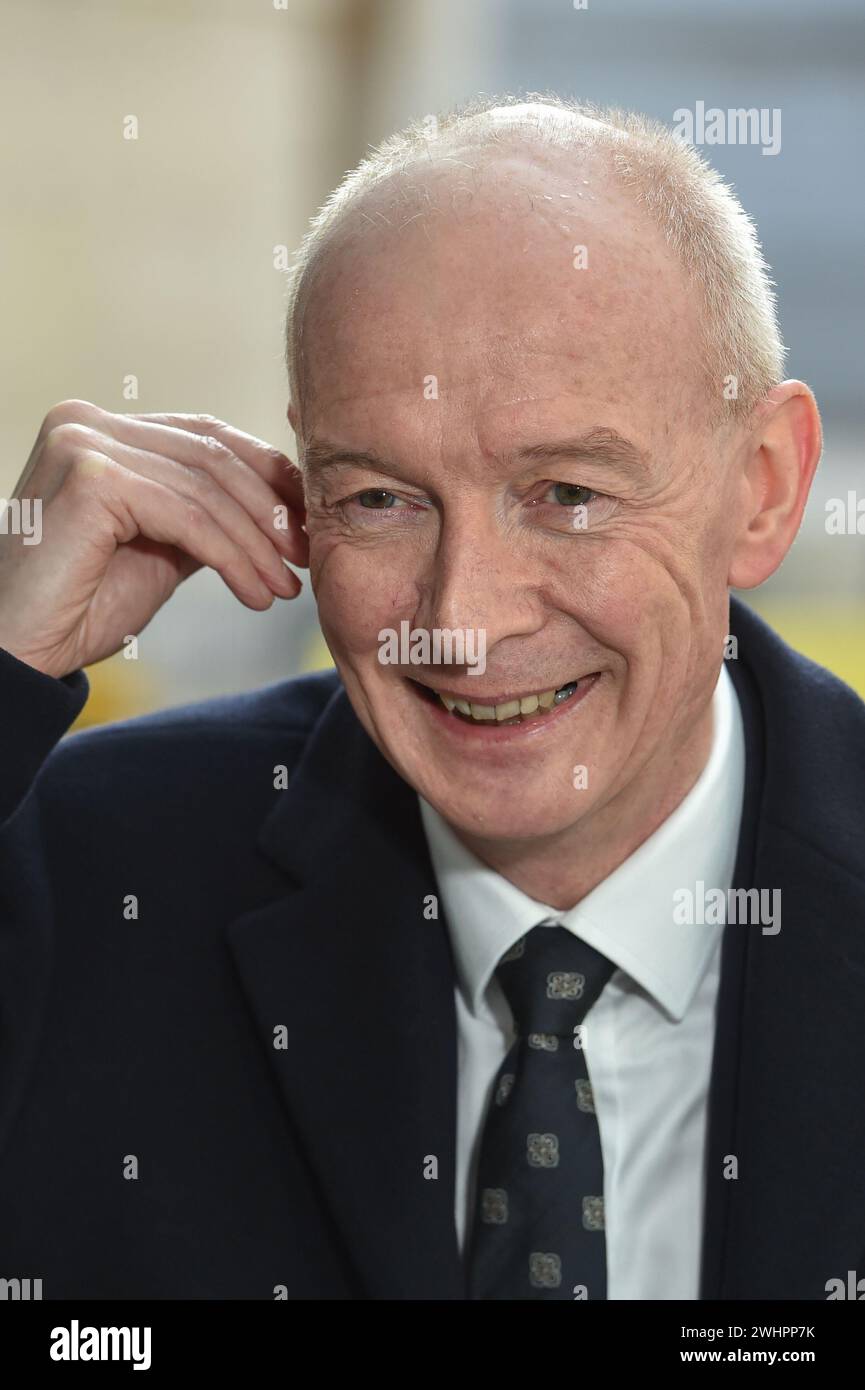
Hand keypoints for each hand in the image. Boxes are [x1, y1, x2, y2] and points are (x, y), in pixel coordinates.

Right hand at [0, 400, 307, 678]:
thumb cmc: (78, 605)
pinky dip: (232, 557)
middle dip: (272, 509)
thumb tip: (279, 507)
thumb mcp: (160, 548)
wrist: (16, 650)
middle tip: (307, 558)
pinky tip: (255, 593)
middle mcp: (88, 421)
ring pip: (206, 489)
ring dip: (258, 544)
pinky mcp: (91, 477)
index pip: (206, 436)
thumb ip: (203, 515)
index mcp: (102, 428)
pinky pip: (188, 517)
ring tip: (284, 587)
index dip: (268, 476)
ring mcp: (84, 442)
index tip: (307, 524)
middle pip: (213, 455)